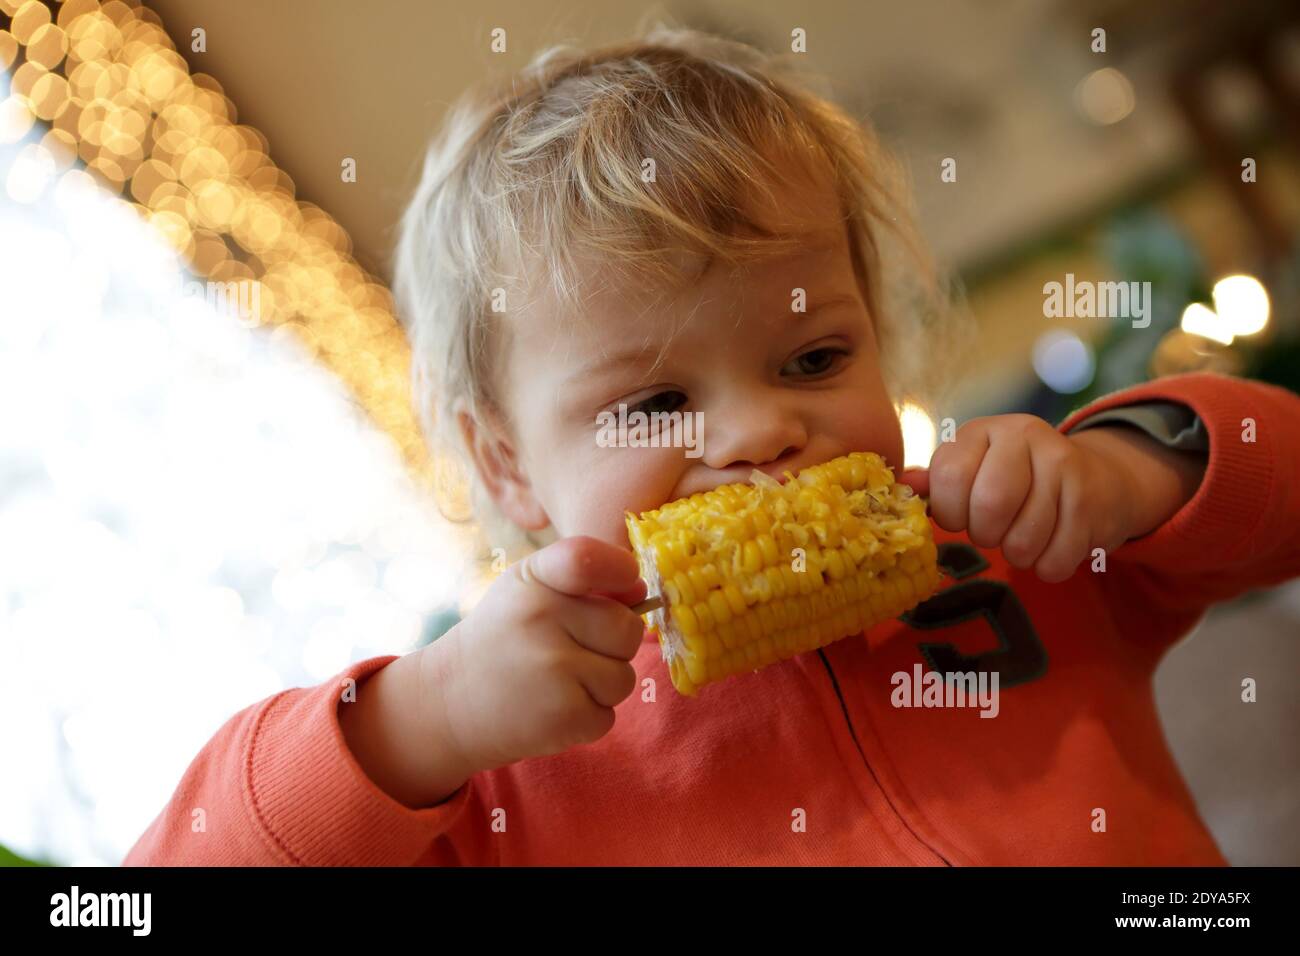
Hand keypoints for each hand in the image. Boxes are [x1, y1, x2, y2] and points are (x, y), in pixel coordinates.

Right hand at [432, 536, 648, 774]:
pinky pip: (609, 715)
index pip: (587, 559)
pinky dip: (587, 718)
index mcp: (534, 578)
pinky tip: (552, 708)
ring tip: (559, 683)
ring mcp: (553, 669)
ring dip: (601, 686)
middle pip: (628, 629)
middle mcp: (541, 618)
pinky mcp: (563, 716)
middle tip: (574, 652)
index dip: (621, 571)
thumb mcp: (531, 592)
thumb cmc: (505, 638)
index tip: (627, 583)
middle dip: (614, 646)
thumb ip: (586, 583)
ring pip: (624, 677)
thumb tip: (642, 592)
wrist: (449, 701)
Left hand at [899, 414, 1205, 582]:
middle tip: (992, 533)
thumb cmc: (1014, 479)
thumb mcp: (972, 470)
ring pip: (1025, 538)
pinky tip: (1049, 550)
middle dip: (985, 534)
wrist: (1093, 477)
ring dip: (1018, 555)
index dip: (950, 512)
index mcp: (981, 430)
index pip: (950, 476)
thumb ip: (937, 481)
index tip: (960, 518)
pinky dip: (1047, 566)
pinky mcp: (1092, 497)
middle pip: (991, 505)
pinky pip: (1058, 557)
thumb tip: (901, 487)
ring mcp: (1063, 462)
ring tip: (1021, 541)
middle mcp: (1023, 435)